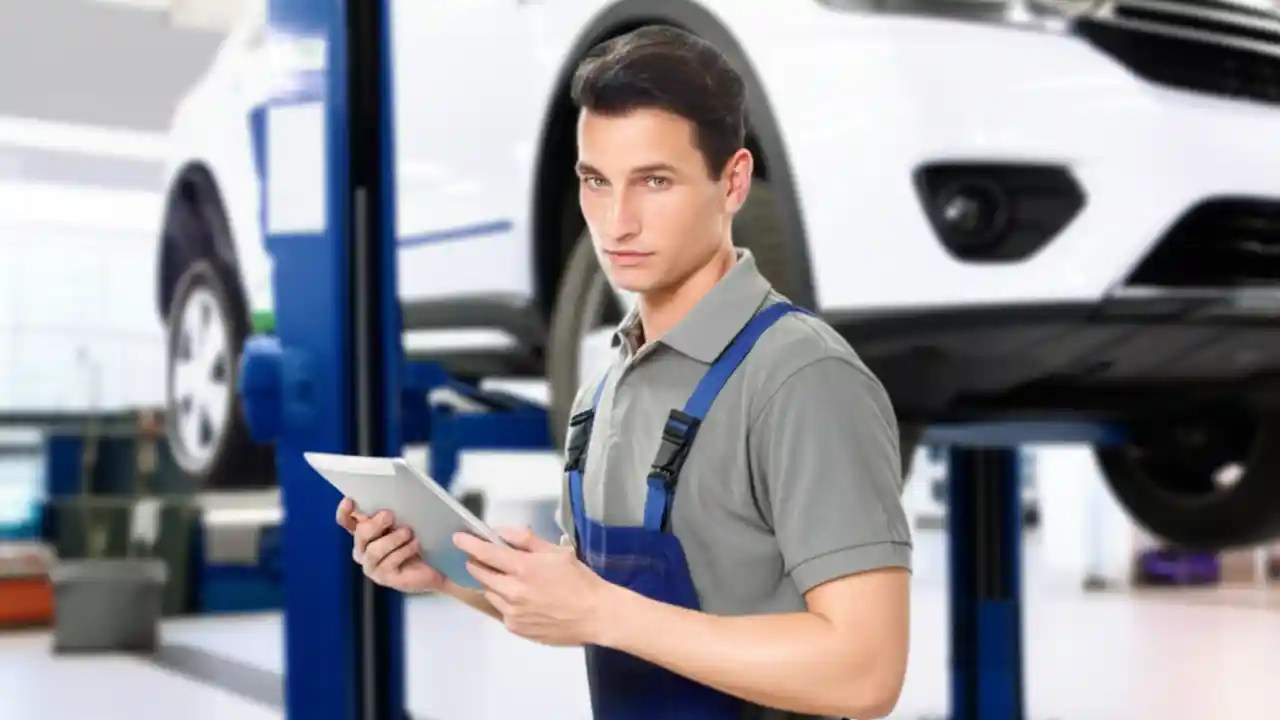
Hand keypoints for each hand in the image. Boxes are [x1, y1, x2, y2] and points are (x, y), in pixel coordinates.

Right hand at [336, 497, 445, 593]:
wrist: (428, 568)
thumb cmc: (410, 542)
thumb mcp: (400, 524)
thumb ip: (389, 516)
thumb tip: (388, 504)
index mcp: (363, 534)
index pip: (346, 522)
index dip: (344, 512)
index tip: (350, 501)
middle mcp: (362, 550)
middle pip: (361, 533)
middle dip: (376, 523)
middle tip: (390, 515)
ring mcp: (371, 566)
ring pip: (374, 550)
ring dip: (393, 539)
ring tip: (408, 532)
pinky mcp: (384, 578)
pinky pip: (390, 562)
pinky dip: (404, 550)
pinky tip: (415, 544)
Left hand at [454, 527, 612, 646]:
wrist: (595, 615)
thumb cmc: (579, 580)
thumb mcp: (556, 552)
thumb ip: (525, 540)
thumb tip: (500, 532)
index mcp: (523, 568)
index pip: (486, 553)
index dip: (469, 544)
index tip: (458, 538)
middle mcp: (512, 591)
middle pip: (481, 574)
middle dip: (478, 563)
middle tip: (483, 558)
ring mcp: (512, 612)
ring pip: (489, 592)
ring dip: (493, 583)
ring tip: (510, 580)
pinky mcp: (515, 628)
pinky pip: (501, 610)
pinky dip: (505, 601)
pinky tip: (524, 599)